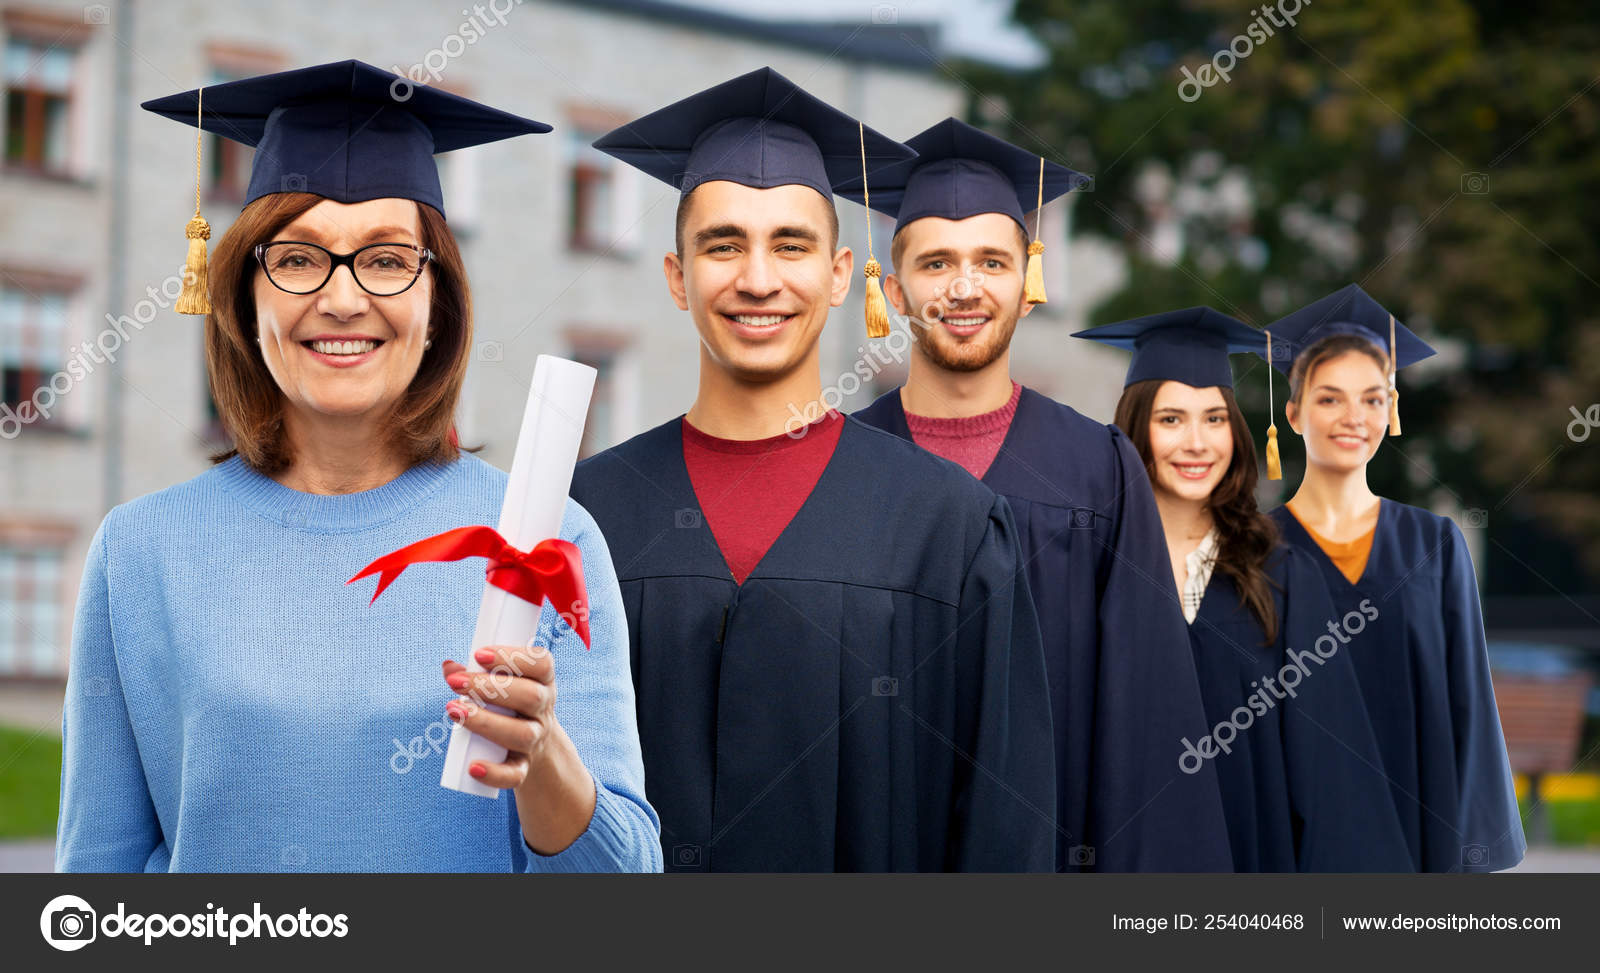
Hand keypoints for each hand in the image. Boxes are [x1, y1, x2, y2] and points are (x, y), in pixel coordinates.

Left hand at [442, 644, 557, 787]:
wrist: (538, 751)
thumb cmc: (513, 709)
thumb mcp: (505, 688)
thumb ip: (477, 674)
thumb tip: (448, 666)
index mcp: (543, 682)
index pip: (541, 663)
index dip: (514, 657)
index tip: (479, 654)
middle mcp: (544, 710)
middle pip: (530, 696)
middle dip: (490, 687)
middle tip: (455, 682)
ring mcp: (536, 740)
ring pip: (522, 734)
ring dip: (486, 722)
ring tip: (454, 711)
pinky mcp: (524, 768)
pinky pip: (515, 774)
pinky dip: (494, 773)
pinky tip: (472, 767)